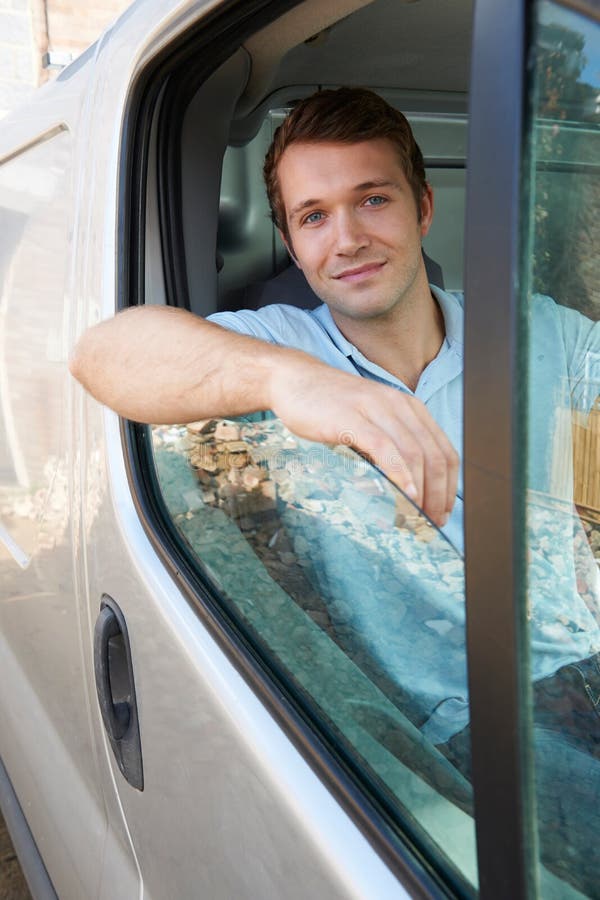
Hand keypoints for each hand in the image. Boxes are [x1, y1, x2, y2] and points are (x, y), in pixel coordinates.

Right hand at [268, 355, 458, 526]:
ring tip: (418, 516)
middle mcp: (400, 406)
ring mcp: (377, 410)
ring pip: (414, 454)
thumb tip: (409, 488)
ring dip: (421, 491)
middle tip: (432, 522)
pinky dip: (399, 473)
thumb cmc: (332, 406)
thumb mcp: (373, 422)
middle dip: (438, 495)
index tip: (443, 513)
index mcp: (411, 409)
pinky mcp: (353, 417)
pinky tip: (404, 493)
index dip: (449, 487)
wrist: (296, 379)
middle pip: (434, 456)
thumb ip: (393, 445)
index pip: (445, 452)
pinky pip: (384, 447)